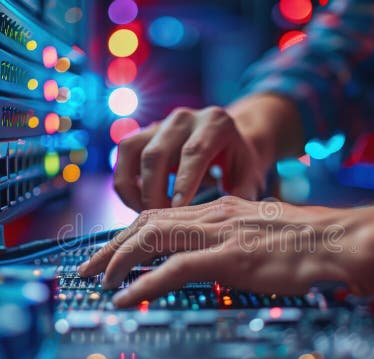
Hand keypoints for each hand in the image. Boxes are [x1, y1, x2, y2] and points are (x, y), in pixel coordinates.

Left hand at [76, 196, 353, 306]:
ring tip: (98, 282)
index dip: (129, 233)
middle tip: (87, 269)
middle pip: (146, 223)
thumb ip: (236, 242)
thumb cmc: (309, 243)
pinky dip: (143, 284)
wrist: (339, 241)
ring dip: (118, 261)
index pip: (161, 216)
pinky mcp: (228, 257)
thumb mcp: (263, 236)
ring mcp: (219, 234)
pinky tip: (126, 298)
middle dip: (111, 246)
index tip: (110, 252)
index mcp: (220, 209)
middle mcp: (213, 215)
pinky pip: (173, 269)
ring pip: (152, 240)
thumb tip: (219, 259)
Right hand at [112, 95, 304, 210]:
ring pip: (132, 152)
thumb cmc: (238, 163)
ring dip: (134, 190)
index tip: (178, 211)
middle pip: (157, 154)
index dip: (183, 183)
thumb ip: (243, 194)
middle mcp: (184, 118)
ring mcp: (160, 123)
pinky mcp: (142, 133)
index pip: (194, 152)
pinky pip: (123, 155)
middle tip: (161, 225)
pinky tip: (139, 206)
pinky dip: (125, 184)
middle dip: (154, 193)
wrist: (228, 142)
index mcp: (215, 123)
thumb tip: (226, 218)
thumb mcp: (250, 175)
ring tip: (147, 217)